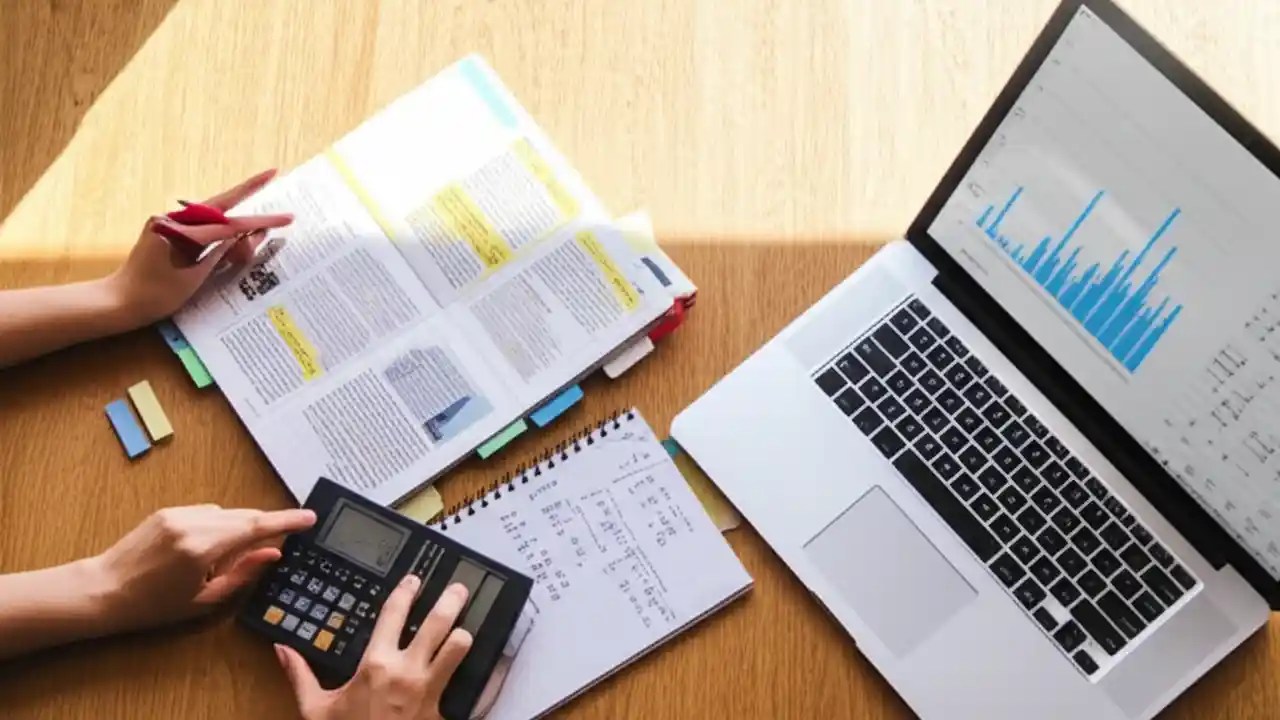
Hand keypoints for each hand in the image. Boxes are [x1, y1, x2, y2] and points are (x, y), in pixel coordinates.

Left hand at [90, 504, 315, 633]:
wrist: (102, 591)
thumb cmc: (151, 605)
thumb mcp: (203, 599)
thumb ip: (243, 573)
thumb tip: (272, 554)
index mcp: (203, 547)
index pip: (256, 527)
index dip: (287, 521)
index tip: (310, 517)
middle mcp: (193, 522)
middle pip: (244, 515)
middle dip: (265, 526)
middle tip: (282, 540)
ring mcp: (178, 513)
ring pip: (226, 513)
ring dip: (238, 528)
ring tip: (225, 559)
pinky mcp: (168, 511)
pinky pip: (206, 513)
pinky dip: (217, 526)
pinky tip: (205, 550)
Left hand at [105, 169, 292, 324]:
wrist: (117, 302)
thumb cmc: (154, 296)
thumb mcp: (193, 278)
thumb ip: (220, 254)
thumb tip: (245, 236)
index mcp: (178, 229)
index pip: (228, 225)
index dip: (260, 222)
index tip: (286, 218)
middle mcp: (171, 218)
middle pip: (219, 204)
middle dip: (247, 190)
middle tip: (272, 173)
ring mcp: (167, 223)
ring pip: (210, 215)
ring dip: (235, 217)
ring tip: (263, 222)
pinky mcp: (167, 232)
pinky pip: (199, 226)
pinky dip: (219, 230)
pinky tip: (235, 232)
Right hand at [277, 577, 473, 719]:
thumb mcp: (316, 711)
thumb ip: (300, 676)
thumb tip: (282, 649)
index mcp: (375, 665)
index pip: (394, 615)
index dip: (406, 591)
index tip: (414, 579)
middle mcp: (408, 672)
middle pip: (439, 623)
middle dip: (451, 600)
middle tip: (459, 588)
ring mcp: (430, 690)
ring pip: (459, 648)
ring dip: (463, 635)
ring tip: (465, 627)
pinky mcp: (443, 711)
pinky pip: (464, 683)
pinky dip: (473, 673)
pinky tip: (482, 667)